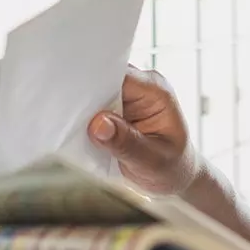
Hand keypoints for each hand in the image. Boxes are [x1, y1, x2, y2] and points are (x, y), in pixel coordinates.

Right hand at [88, 65, 200, 195]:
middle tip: (74, 120)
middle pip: (104, 78)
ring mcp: (129, 95)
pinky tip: (84, 131)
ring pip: (96, 90)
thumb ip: (125, 142)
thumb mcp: (151, 161)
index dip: (95, 85)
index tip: (76, 101)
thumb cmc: (172, 166)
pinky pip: (96, 103)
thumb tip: (98, 124)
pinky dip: (87, 117)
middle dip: (86, 97)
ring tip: (80, 129)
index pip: (118, 75)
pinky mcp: (118, 105)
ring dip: (86, 109)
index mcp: (156, 91)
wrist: (175, 174)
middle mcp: (142, 87)